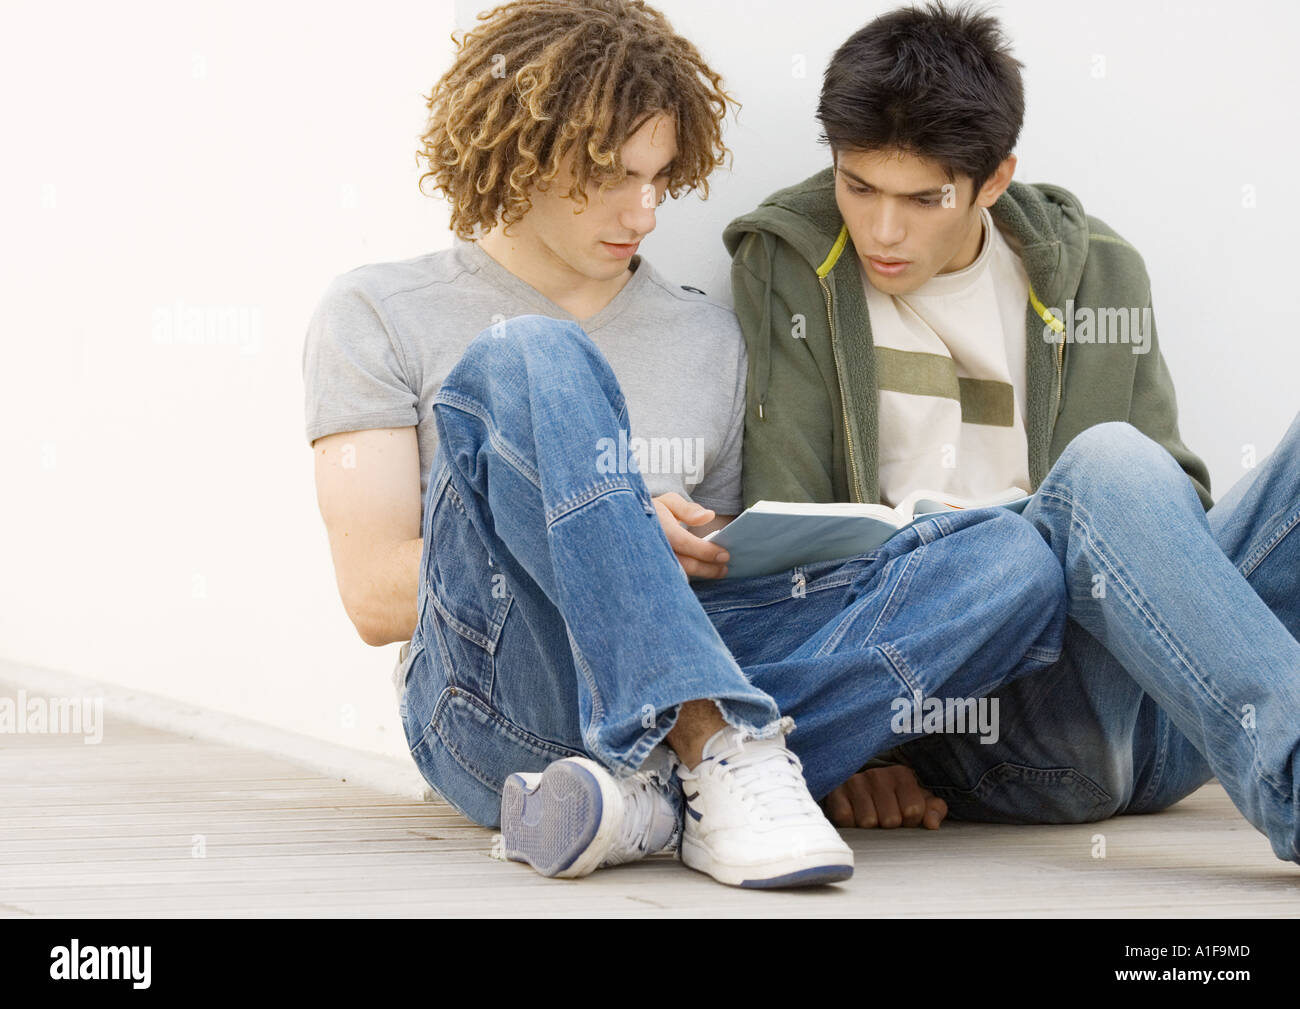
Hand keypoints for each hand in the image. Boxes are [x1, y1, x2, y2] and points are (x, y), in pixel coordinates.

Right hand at [651, 492, 729, 578]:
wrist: (627, 525)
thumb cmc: (655, 512)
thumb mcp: (668, 502)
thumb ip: (688, 509)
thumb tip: (709, 516)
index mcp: (657, 525)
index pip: (684, 542)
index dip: (705, 551)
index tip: (724, 555)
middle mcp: (652, 546)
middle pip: (683, 563)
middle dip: (707, 569)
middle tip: (724, 569)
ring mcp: (649, 561)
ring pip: (677, 575)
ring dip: (699, 576)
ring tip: (717, 572)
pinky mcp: (650, 572)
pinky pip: (671, 578)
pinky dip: (688, 578)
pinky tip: (701, 575)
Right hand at [822, 764, 947, 828]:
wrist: (853, 783)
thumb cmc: (891, 797)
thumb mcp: (916, 800)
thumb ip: (933, 810)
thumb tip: (933, 824)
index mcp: (902, 774)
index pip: (914, 810)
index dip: (910, 821)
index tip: (904, 817)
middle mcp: (878, 774)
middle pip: (891, 820)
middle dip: (889, 826)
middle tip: (884, 818)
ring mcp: (855, 782)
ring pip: (868, 822)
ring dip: (870, 826)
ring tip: (870, 817)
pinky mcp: (835, 792)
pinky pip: (847, 819)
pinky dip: (851, 824)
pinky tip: (854, 815)